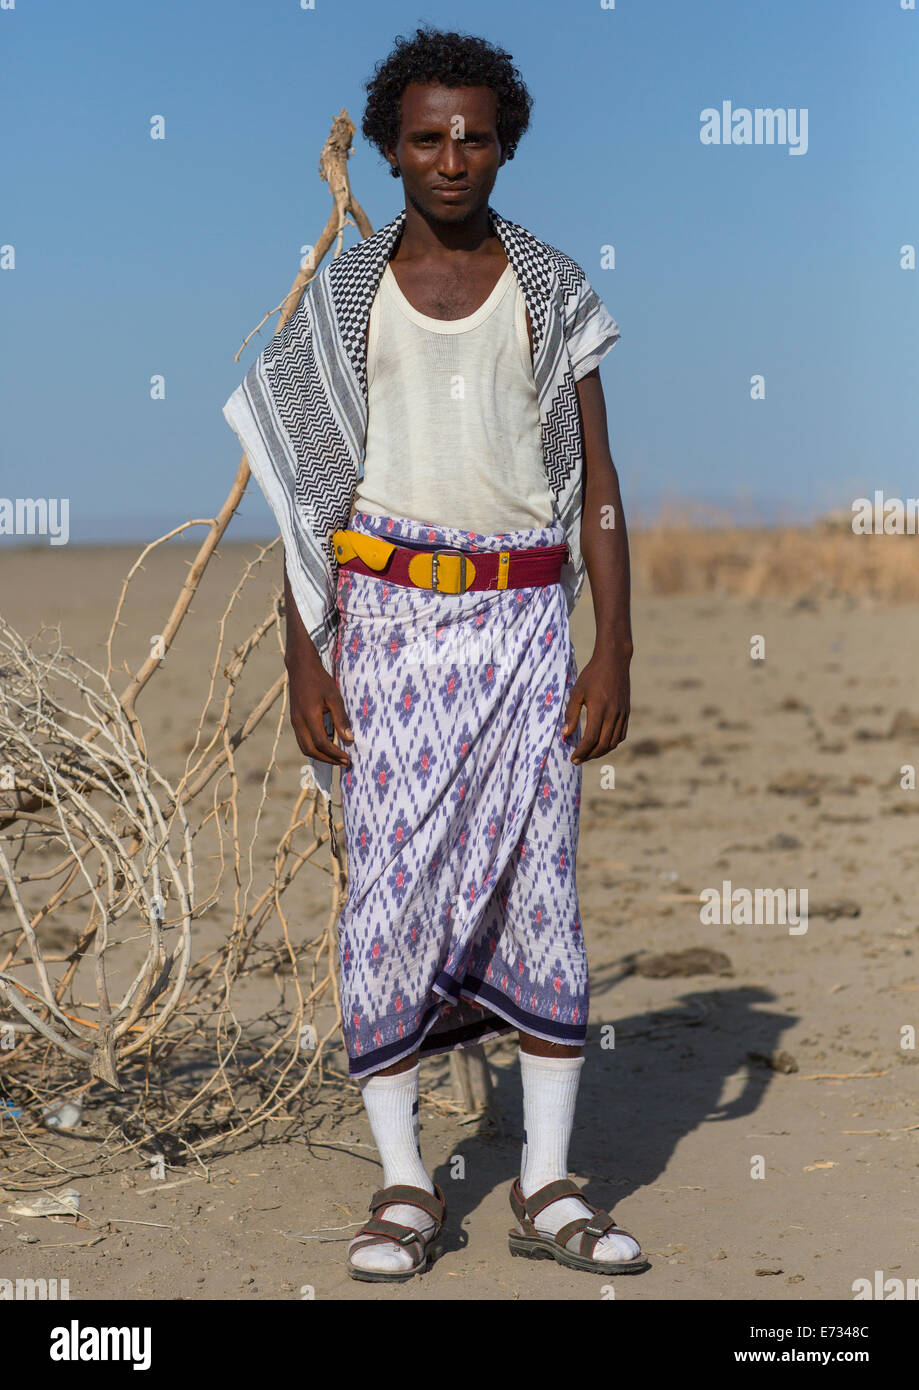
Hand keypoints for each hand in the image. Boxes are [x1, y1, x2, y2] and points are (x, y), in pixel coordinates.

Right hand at [286, 653, 353, 767]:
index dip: (335, 754)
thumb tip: (349, 739)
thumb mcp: (334, 697)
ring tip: (336, 758)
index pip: (322, 743)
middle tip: (344, 763)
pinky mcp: (294, 720)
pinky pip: (302, 741)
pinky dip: (314, 748)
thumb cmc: (320, 680)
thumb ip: (341, 718)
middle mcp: (299, 723)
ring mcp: (295, 722)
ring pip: (305, 748)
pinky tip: (326, 747)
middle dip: (328, 760)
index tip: (348, 758)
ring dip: (320, 756)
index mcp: (309, 717)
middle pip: (311, 750)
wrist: (300, 668)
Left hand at [561, 644, 630, 763]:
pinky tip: (602, 744)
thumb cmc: (591, 675)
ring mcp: (622, 714)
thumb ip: (571, 714)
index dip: (581, 752)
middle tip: (578, 759)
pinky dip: (611, 744)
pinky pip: (621, 735)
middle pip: (602, 745)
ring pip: (613, 742)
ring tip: (588, 754)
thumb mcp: (577, 692)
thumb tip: (565, 734)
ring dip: (600, 752)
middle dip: (589, 756)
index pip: (590, 739)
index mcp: (599, 709)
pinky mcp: (626, 713)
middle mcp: (613, 714)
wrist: (614, 661)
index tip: (573, 758)